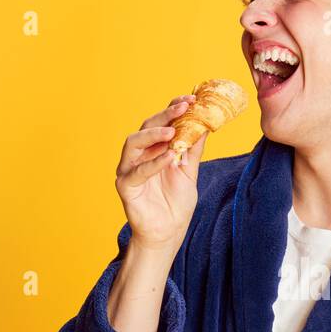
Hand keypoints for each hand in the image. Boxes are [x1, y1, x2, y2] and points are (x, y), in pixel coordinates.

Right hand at [115, 94, 209, 253]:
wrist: (168, 232)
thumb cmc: (176, 203)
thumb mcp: (189, 172)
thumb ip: (193, 149)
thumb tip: (205, 124)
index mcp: (153, 148)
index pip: (161, 122)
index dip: (173, 108)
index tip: (192, 99)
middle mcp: (138, 155)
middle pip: (147, 126)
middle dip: (166, 114)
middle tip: (184, 106)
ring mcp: (129, 169)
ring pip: (134, 142)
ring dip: (154, 134)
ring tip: (173, 131)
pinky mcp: (125, 185)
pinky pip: (137, 170)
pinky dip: (153, 162)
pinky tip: (169, 156)